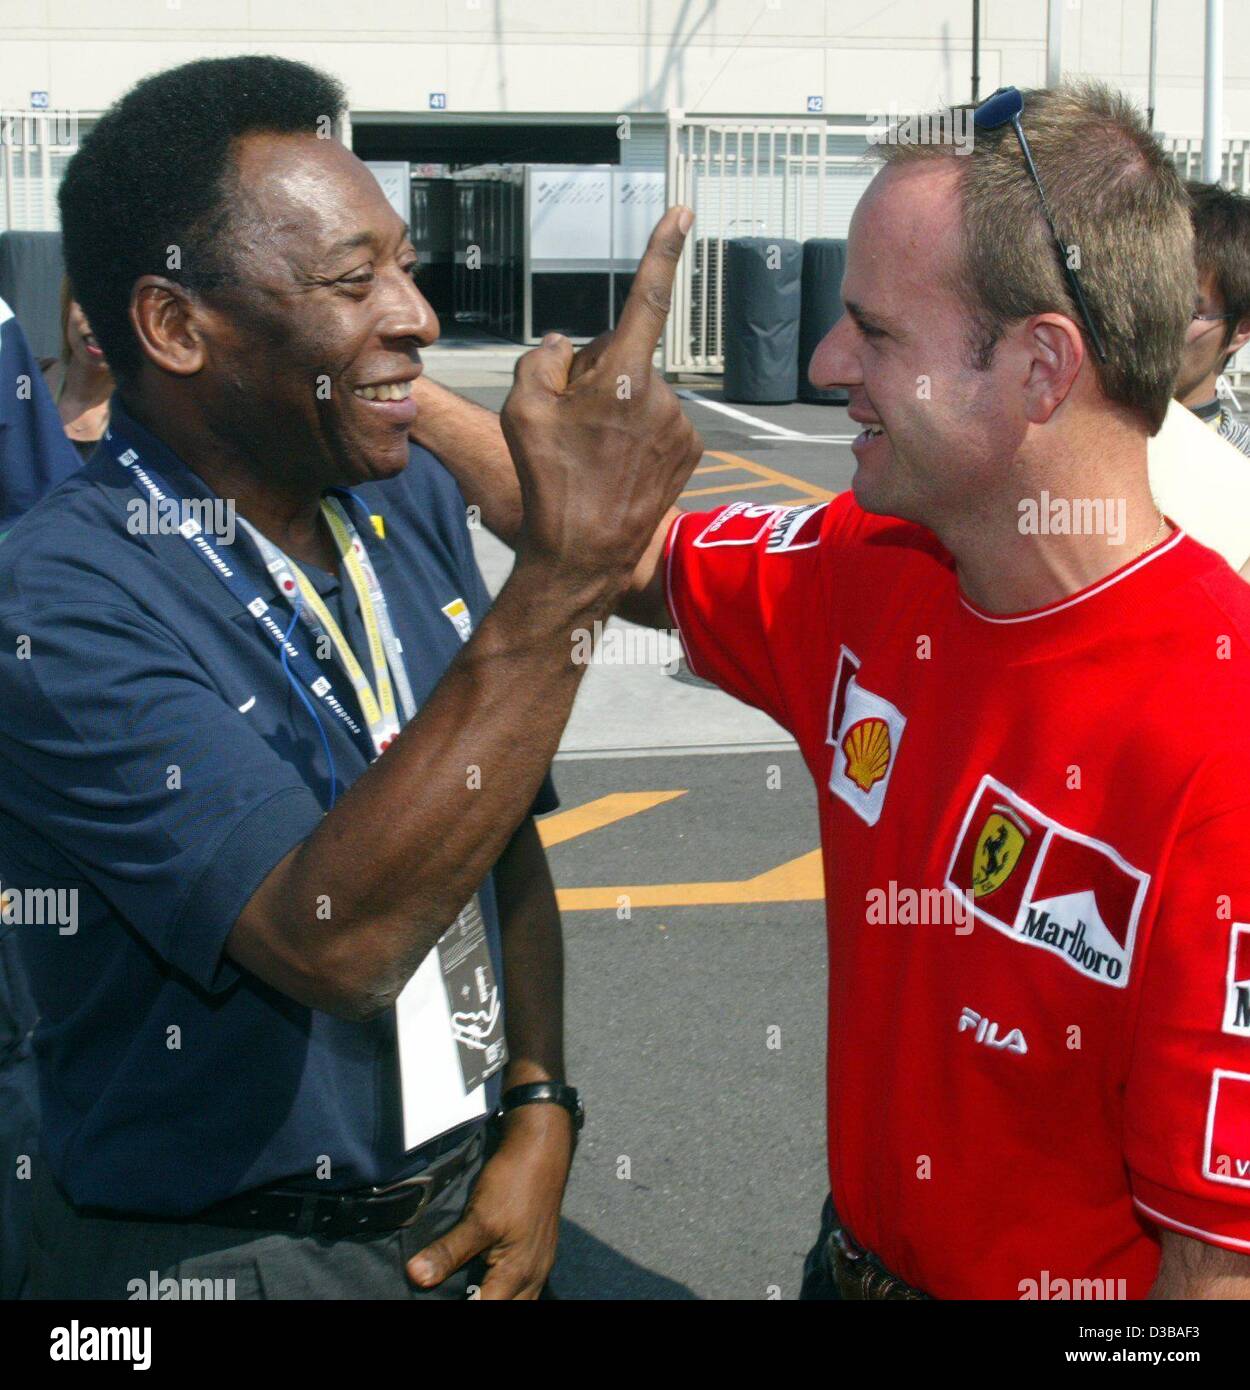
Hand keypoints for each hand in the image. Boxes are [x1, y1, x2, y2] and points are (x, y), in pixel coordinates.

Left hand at [406, 1104, 573, 1299]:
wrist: (542, 1147)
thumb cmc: (514, 1181)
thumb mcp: (478, 1217)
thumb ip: (449, 1251)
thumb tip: (417, 1276)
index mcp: (518, 1274)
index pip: (486, 1309)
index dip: (463, 1306)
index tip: (438, 1297)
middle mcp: (534, 1275)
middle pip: (510, 1309)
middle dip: (484, 1304)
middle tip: (455, 1292)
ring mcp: (540, 1263)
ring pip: (520, 1300)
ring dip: (495, 1298)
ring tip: (470, 1290)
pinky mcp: (539, 1250)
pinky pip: (524, 1286)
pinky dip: (505, 1290)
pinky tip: (488, 1278)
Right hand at [500, 206, 703, 587]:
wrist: (585, 553)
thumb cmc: (550, 483)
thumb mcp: (521, 409)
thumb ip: (540, 360)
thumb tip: (565, 347)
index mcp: (622, 374)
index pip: (646, 297)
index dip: (664, 248)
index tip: (683, 212)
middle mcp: (661, 393)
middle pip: (622, 357)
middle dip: (597, 375)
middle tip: (571, 426)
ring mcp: (680, 424)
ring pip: (640, 392)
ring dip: (616, 409)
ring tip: (592, 454)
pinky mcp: (689, 450)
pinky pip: (656, 421)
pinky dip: (636, 433)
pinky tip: (614, 466)